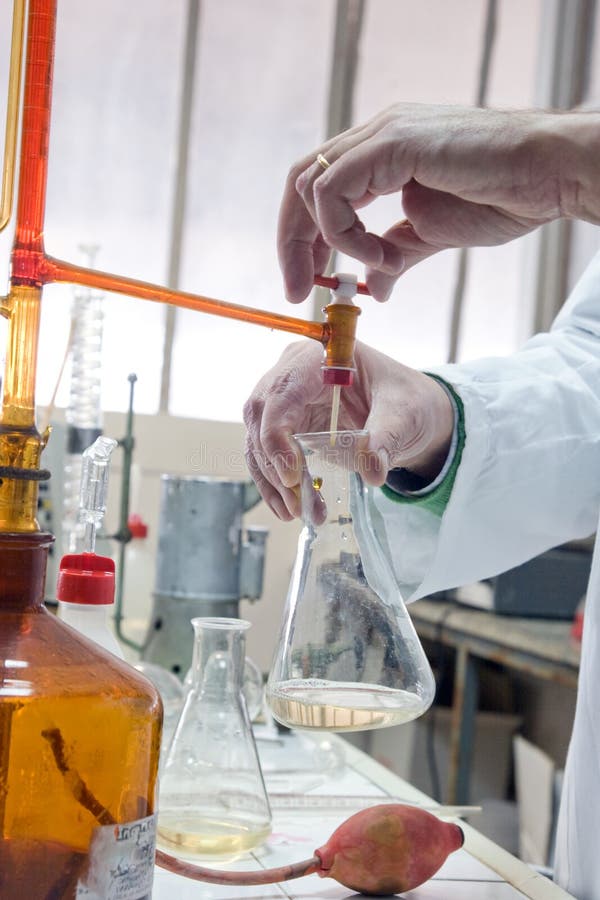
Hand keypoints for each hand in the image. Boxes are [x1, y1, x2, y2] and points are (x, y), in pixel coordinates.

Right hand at [243, 340, 453, 519]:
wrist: (407, 410)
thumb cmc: (405, 399)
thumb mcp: (405, 413)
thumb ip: (387, 436)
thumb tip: (373, 470)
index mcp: (316, 358)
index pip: (280, 395)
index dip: (277, 436)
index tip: (293, 476)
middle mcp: (290, 374)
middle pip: (261, 419)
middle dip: (273, 466)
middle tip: (297, 504)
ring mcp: (283, 400)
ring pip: (257, 441)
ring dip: (272, 481)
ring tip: (298, 513)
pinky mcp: (284, 425)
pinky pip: (265, 455)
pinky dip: (273, 484)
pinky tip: (289, 509)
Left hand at [278, 104, 599, 301]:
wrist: (546, 176)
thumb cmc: (500, 196)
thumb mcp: (430, 235)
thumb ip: (395, 256)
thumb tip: (373, 289)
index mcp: (379, 153)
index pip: (317, 190)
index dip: (302, 238)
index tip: (305, 282)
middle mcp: (374, 136)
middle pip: (300, 183)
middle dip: (291, 242)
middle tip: (297, 290)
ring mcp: (381, 133)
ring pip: (310, 184)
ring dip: (325, 241)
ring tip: (372, 269)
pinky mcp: (392, 141)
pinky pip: (335, 190)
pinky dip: (345, 233)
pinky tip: (382, 255)